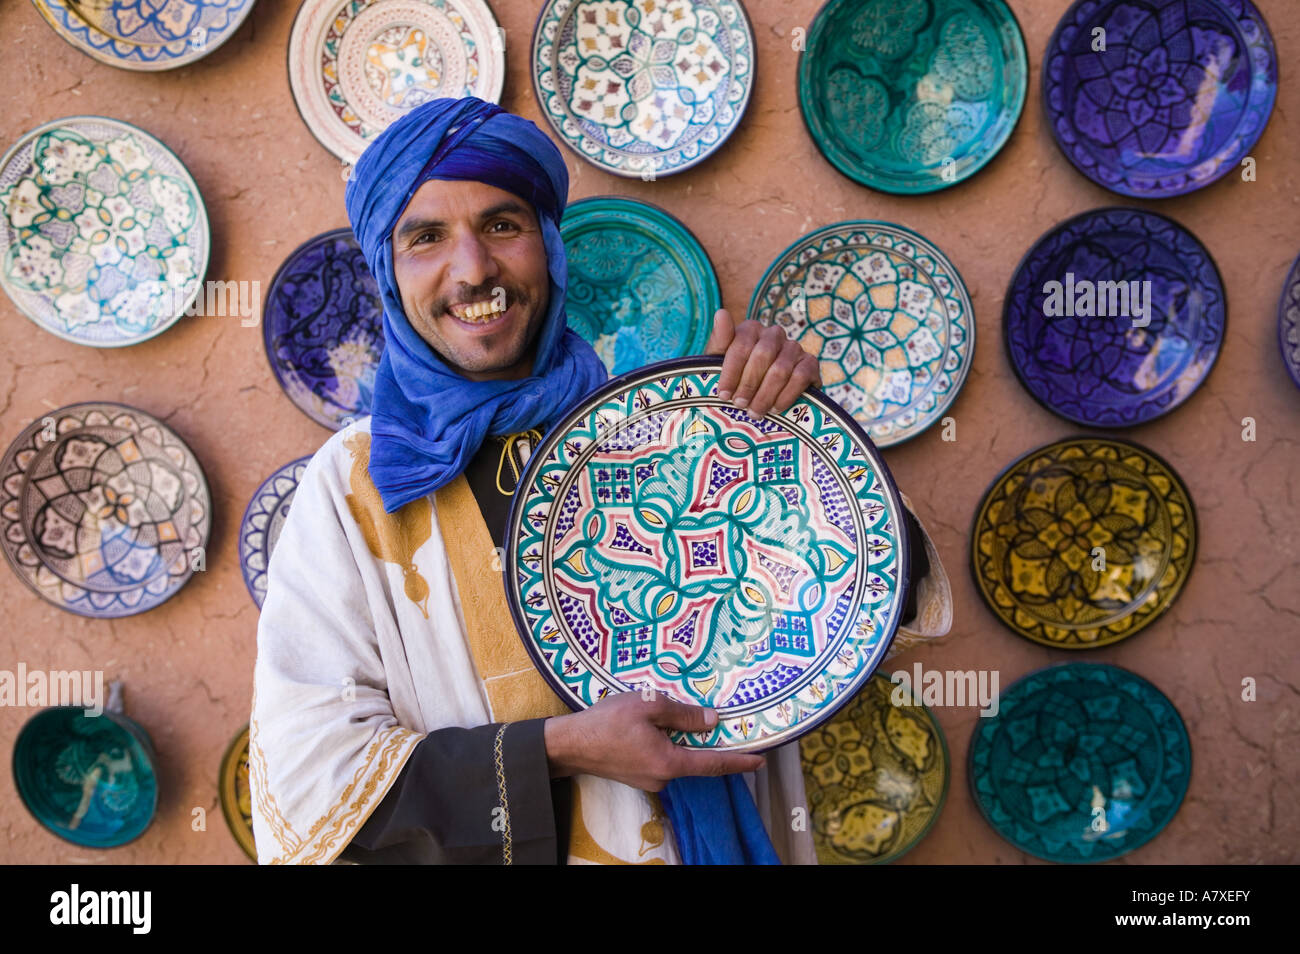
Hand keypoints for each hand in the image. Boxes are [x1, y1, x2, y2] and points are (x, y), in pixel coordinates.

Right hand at [543, 692, 764, 790]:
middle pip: (695, 760)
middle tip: (720, 722)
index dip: (739, 761)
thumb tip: (713, 721)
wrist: (570, 744)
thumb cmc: (607, 722)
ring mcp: (649, 780)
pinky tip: (656, 726)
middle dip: (706, 743)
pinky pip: (661, 759)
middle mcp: (663, 778)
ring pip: (676, 758)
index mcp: (670, 762)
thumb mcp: (649, 706)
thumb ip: (684, 714)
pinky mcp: (637, 776)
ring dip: (680, 740)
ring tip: (672, 716)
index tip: (761, 761)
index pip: (714, 764)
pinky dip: (666, 744)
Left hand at [704, 308, 820, 416]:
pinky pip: (800, 377)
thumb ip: (720, 340)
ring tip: (755, 412)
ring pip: (781, 369)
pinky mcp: (811, 363)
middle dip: (749, 384)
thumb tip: (721, 313)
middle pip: (763, 355)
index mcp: (751, 329)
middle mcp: (775, 334)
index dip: (731, 372)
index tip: (723, 394)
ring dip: (766, 394)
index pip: (742, 345)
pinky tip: (775, 409)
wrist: (759, 396)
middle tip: (740, 405)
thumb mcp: (719, 362)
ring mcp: (794, 347)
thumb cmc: (736, 378)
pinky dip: (786, 395)